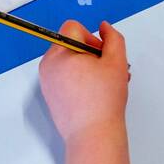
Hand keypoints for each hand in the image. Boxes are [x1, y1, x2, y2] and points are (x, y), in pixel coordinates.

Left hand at [39, 21, 129, 144]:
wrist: (93, 135)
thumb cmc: (103, 100)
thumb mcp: (117, 62)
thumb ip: (113, 38)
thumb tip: (104, 27)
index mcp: (59, 54)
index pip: (73, 28)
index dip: (92, 38)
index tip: (102, 56)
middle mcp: (48, 65)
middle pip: (71, 44)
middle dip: (92, 54)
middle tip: (107, 71)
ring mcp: (47, 82)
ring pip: (69, 62)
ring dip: (88, 67)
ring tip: (105, 84)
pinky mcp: (51, 96)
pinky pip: (65, 77)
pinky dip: (79, 80)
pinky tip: (95, 93)